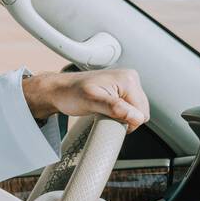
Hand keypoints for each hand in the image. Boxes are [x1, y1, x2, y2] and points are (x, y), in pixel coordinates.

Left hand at [22, 67, 148, 131]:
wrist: (58, 91)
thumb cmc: (70, 94)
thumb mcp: (91, 101)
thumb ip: (115, 107)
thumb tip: (136, 116)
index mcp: (128, 79)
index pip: (141, 112)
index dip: (126, 121)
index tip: (107, 118)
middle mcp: (130, 79)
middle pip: (141, 112)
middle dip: (124, 118)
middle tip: (103, 114)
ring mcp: (126, 84)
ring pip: (135, 111)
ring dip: (121, 116)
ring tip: (102, 111)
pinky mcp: (120, 90)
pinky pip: (128, 108)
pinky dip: (119, 113)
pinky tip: (105, 110)